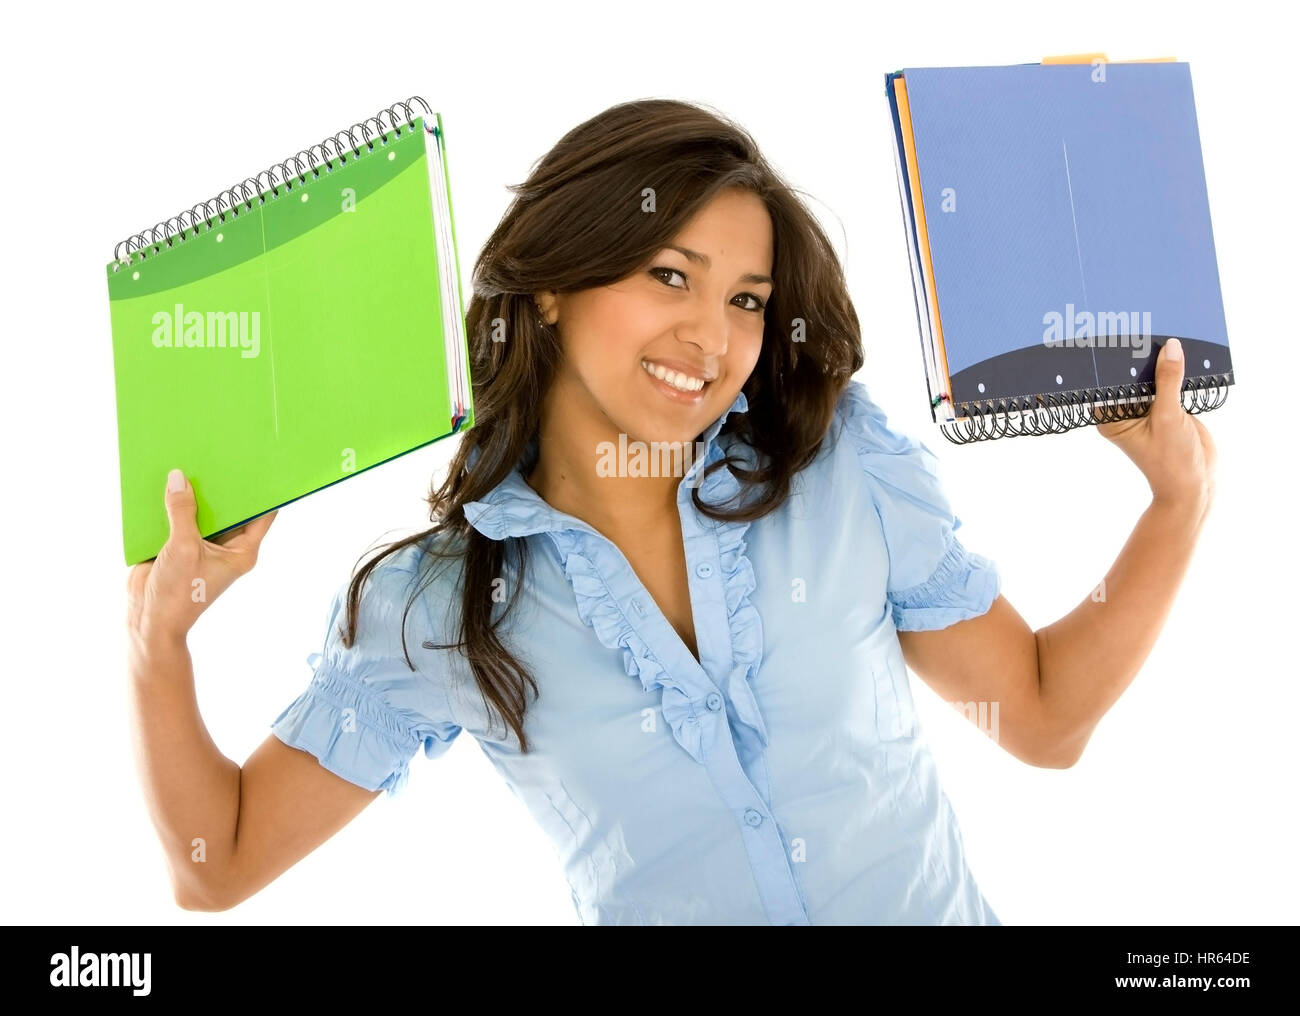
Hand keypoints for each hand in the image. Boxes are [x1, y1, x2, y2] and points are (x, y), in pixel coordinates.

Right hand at [126, 469, 277, 646]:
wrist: (149, 620)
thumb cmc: (179, 593)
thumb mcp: (183, 547)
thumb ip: (182, 512)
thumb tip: (178, 478)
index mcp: (242, 551)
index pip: (262, 515)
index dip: (263, 491)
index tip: (264, 466)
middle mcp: (226, 546)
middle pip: (231, 509)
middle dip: (225, 486)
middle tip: (223, 454)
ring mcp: (202, 545)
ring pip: (203, 512)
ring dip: (196, 494)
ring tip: (192, 461)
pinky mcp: (180, 545)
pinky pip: (180, 519)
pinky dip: (174, 505)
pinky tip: (165, 482)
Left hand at [1096, 338, 1217, 514]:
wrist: (1196, 484)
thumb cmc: (1171, 460)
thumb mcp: (1169, 417)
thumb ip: (1169, 381)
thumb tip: (1171, 347)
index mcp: (1111, 418)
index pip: (1104, 383)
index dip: (1106, 360)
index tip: (1106, 334)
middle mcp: (1125, 412)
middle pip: (1127, 376)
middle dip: (1133, 355)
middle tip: (1135, 321)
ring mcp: (1147, 408)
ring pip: (1150, 377)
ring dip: (1157, 359)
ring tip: (1159, 327)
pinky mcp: (1168, 407)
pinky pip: (1170, 382)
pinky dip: (1176, 369)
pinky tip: (1182, 348)